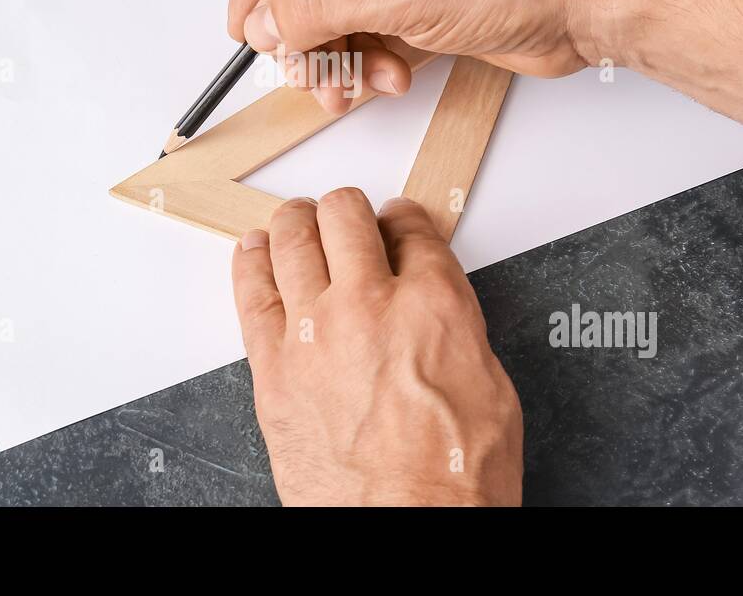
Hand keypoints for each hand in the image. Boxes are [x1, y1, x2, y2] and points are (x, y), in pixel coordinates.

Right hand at [228, 0, 621, 113]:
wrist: (586, 10)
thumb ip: (321, 6)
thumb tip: (264, 22)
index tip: (245, 28)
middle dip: (306, 35)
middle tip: (307, 73)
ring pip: (335, 16)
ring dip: (340, 59)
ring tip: (358, 85)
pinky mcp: (419, 4)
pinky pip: (367, 37)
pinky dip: (370, 65)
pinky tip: (393, 80)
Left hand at [231, 189, 523, 505]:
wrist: (403, 532)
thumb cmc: (454, 481)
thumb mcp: (492, 388)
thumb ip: (455, 328)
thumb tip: (435, 306)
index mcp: (433, 304)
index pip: (411, 228)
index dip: (404, 220)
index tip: (398, 224)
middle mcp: (369, 304)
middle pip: (345, 216)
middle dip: (349, 210)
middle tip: (348, 218)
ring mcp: (312, 331)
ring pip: (292, 239)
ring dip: (298, 221)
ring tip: (300, 221)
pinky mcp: (272, 367)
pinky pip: (251, 291)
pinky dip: (252, 260)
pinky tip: (255, 248)